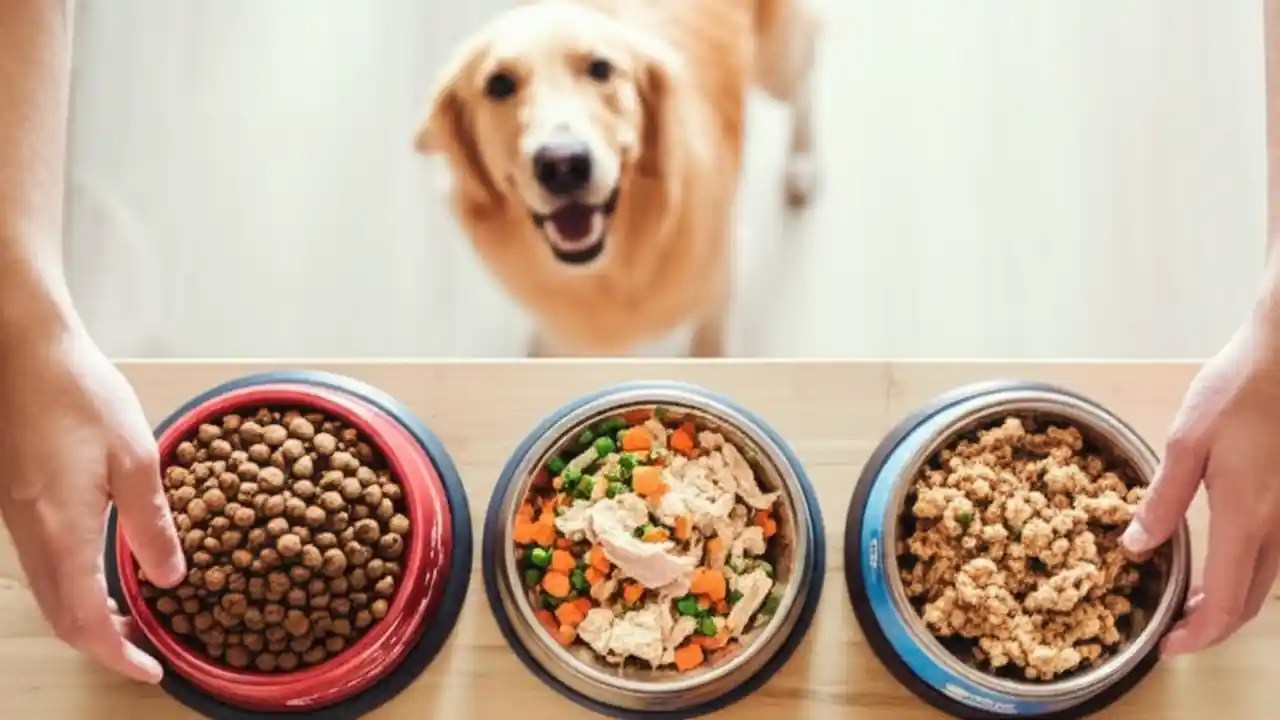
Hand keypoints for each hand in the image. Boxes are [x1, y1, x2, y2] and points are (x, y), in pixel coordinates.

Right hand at [0, 323, 183, 681]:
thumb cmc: (80, 395)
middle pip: (60, 617)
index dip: (116, 655)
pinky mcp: (17, 502)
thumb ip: (152, 522)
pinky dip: (73, 588)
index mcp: (61, 530)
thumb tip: (170, 577)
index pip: (84, 619)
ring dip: (87, 617)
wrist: (23, 351)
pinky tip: (104, 573)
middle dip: (102, 645)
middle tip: (146, 653)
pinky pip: (43, 565)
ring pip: (48, 593)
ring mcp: (17, 520)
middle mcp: (31, 534)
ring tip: (133, 620)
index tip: (151, 671)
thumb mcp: (135, 457)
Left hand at [1122, 311, 1279, 655]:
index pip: (1226, 601)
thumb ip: (1162, 500)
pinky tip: (1220, 565)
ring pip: (1266, 582)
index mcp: (1247, 516)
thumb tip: (1137, 547)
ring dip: (1230, 604)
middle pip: (1251, 602)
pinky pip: (1274, 557)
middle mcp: (1279, 526)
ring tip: (1189, 605)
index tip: (1167, 646)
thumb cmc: (1239, 391)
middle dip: (1212, 627)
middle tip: (1174, 633)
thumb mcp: (1186, 442)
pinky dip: (1246, 577)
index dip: (1196, 633)